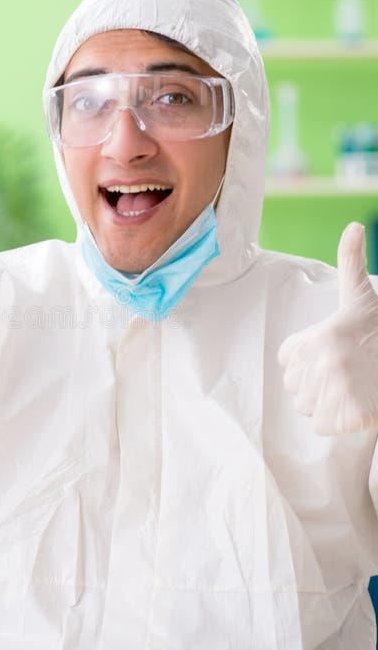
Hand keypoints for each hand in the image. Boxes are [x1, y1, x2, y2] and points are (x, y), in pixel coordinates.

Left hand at [278, 222, 377, 434]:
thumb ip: (351, 260)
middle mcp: (323, 362)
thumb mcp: (362, 293)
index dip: (307, 357)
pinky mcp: (348, 415)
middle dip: (316, 381)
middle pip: (295, 384)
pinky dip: (335, 421)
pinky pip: (321, 425)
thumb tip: (354, 224)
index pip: (288, 357)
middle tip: (346, 371)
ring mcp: (336, 390)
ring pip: (306, 406)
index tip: (332, 351)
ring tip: (351, 386)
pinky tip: (353, 405)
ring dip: (324, 402)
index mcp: (318, 335)